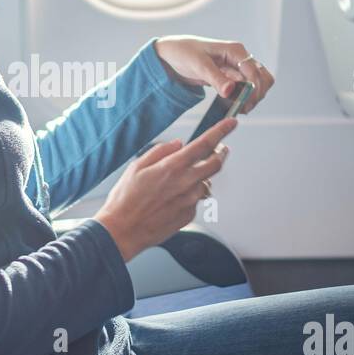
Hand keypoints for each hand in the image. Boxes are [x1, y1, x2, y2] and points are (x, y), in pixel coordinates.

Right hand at [93, 116, 237, 261]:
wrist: (123, 231)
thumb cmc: (125, 200)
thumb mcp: (136, 167)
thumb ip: (160, 151)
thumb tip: (178, 144)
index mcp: (173, 167)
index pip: (205, 144)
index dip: (221, 131)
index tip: (231, 123)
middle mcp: (185, 183)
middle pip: (216, 164)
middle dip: (221, 154)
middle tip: (221, 150)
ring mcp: (189, 201)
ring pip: (206, 183)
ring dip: (201, 177)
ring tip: (181, 181)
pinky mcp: (189, 215)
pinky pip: (195, 200)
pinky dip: (189, 195)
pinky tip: (171, 199)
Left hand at [152, 36, 273, 113]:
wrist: (172, 55)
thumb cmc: (184, 53)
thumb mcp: (198, 65)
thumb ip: (215, 78)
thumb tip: (231, 90)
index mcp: (234, 50)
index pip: (254, 71)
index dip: (254, 88)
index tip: (245, 103)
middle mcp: (240, 58)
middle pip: (262, 78)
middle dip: (256, 94)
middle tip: (242, 108)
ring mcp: (237, 68)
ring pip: (257, 85)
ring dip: (250, 98)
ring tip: (236, 107)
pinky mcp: (231, 78)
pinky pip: (244, 90)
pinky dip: (242, 98)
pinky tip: (231, 104)